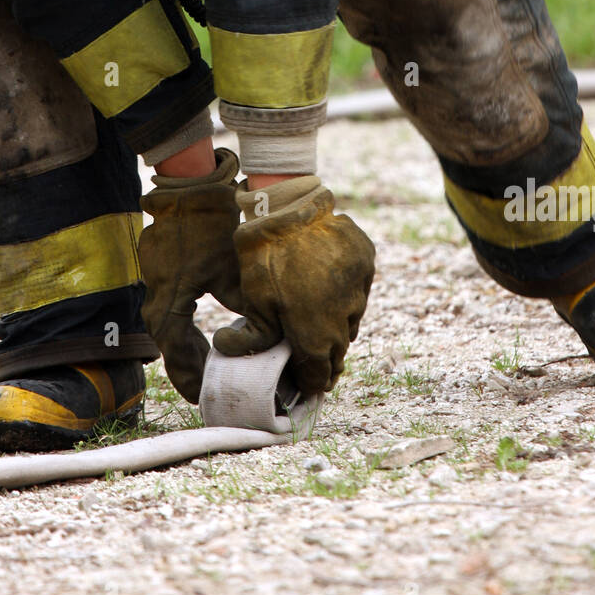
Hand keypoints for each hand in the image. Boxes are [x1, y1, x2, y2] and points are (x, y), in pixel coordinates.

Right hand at [139, 148, 243, 402]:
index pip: (177, 354)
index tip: (205, 396)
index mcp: (168, 302)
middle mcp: (156, 297)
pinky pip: (169, 309)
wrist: (190, 189)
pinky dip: (183, 326)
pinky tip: (198, 334)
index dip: (192, 378)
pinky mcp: (159, 271)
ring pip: (168, 328)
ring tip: (206, 367)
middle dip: (189, 368)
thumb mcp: (232, 269)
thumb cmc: (211, 227)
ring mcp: (154, 283)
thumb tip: (260, 330)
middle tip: (208, 389)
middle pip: (170, 345)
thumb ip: (244, 304)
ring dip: (185, 348)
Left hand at [212, 175, 374, 395]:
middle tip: (311, 356)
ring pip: (350, 320)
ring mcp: (360, 291)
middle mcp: (345, 320)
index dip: (311, 383)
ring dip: (336, 324)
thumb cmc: (267, 260)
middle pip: (337, 351)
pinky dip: (345, 293)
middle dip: (324, 357)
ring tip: (317, 317)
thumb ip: (252, 337)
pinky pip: (358, 290)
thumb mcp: (254, 303)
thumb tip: (228, 350)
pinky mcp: (366, 265)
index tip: (305, 384)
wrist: (290, 211)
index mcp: (316, 337)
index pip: (319, 375)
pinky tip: (327, 285)